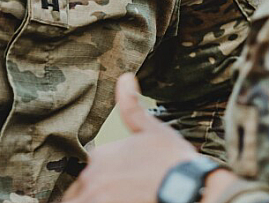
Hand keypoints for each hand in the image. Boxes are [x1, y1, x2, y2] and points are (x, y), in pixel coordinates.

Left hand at [63, 73, 199, 202]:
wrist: (186, 188)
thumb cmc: (172, 161)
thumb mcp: (153, 129)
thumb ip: (131, 107)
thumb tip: (124, 77)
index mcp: (101, 154)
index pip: (92, 170)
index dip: (105, 177)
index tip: (123, 182)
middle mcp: (93, 175)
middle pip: (83, 189)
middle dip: (97, 192)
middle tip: (122, 192)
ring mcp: (95, 196)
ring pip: (81, 200)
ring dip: (93, 199)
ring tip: (118, 198)